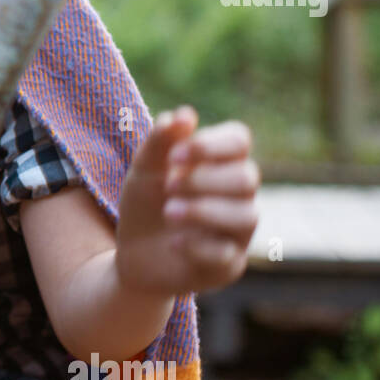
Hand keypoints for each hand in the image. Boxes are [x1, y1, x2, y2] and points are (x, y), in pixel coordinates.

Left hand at [116, 106, 259, 295]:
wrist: (132, 255)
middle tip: (168, 185)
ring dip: (204, 210)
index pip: (239, 140)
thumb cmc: (146, 205)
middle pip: (247, 178)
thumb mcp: (143, 171)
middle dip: (205, 179)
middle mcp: (239, 196)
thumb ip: (160, 142)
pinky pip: (227, 253)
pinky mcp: (229, 264)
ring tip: (168, 212)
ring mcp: (238, 232)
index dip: (212, 145)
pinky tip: (173, 242)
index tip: (175, 157)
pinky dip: (199, 245)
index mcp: (222, 164)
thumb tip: (184, 115)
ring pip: (246, 216)